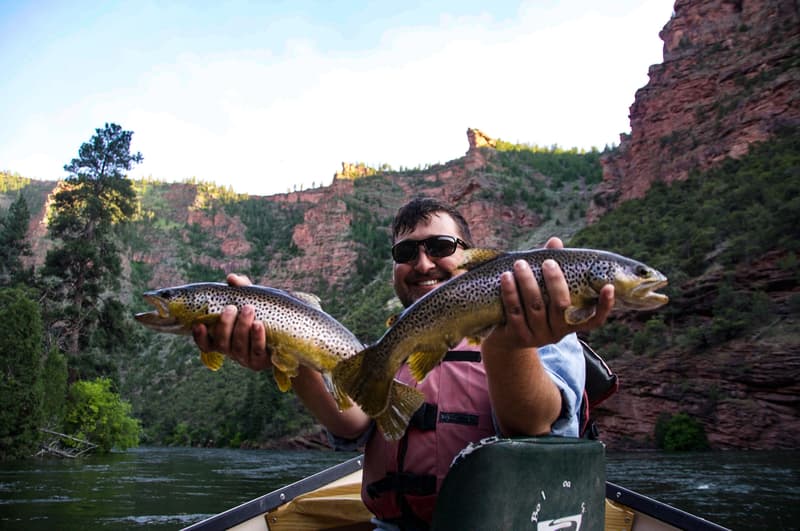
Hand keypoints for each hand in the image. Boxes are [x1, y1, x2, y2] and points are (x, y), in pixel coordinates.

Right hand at [191, 273, 271, 370]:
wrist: (290, 336)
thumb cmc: (265, 315)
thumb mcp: (254, 301)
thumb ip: (242, 290)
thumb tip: (231, 278)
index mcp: (225, 339)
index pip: (207, 343)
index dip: (200, 336)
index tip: (199, 324)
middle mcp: (232, 350)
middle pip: (222, 343)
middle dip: (224, 324)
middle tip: (231, 307)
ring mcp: (246, 358)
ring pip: (238, 346)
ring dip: (241, 327)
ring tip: (248, 308)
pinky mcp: (262, 361)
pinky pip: (257, 350)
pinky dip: (257, 337)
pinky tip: (258, 324)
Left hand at [486, 237, 614, 348]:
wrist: (507, 336)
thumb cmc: (532, 304)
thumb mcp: (544, 289)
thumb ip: (552, 268)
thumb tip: (555, 241)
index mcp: (571, 321)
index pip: (595, 319)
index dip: (605, 305)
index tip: (609, 286)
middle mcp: (558, 332)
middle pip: (560, 306)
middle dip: (554, 281)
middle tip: (547, 262)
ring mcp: (538, 336)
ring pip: (535, 308)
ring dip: (527, 283)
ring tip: (520, 264)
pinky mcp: (519, 337)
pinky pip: (514, 313)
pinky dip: (510, 294)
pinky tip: (506, 277)